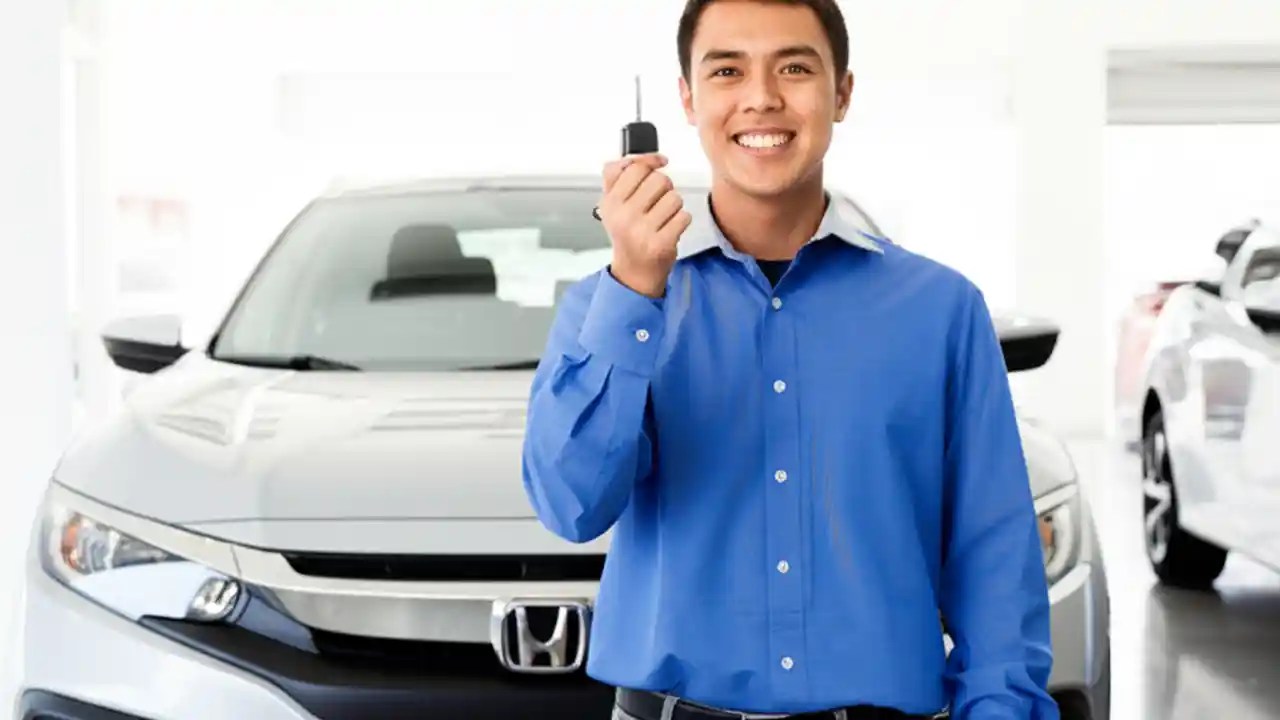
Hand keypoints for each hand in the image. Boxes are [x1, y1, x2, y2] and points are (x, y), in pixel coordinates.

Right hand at [597, 153, 691, 297]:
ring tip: (662, 219)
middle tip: (656, 203)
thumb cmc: (627, 234)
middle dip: (664, 188)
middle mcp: (623, 216)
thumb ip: (621, 174)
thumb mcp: (613, 203)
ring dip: (674, 207)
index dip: (650, 163)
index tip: (659, 164)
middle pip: (659, 180)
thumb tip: (652, 157)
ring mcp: (641, 231)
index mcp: (610, 202)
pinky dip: (681, 221)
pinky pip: (684, 217)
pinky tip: (669, 230)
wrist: (634, 272)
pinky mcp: (660, 244)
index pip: (635, 167)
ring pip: (674, 198)